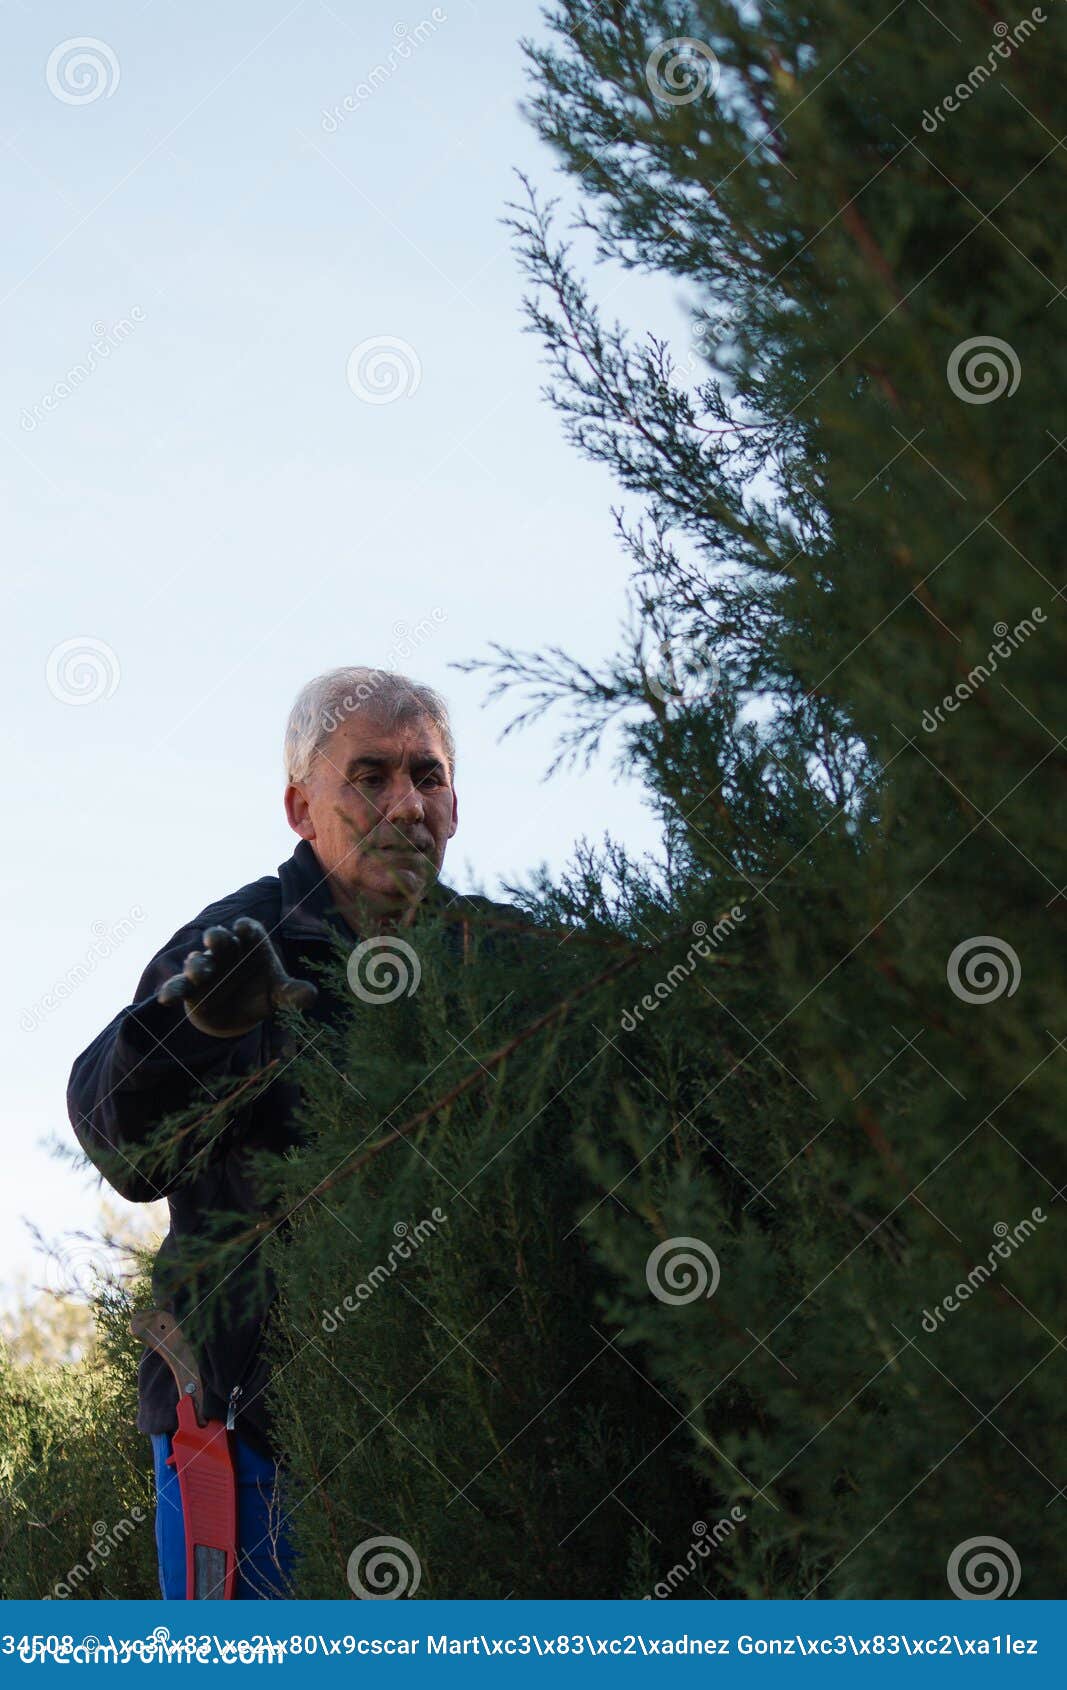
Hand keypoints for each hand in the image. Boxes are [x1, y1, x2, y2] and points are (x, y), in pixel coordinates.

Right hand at [156, 916, 317, 1037]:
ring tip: (200, 972)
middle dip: (217, 938)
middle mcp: (226, 952)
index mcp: (250, 945)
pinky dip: (173, 990)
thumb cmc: (262, 992)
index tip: (245, 928)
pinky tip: (167, 999)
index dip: (247, 928)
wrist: (238, 1013)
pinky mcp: (191, 989)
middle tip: (215, 939)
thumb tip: (310, 996)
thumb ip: (292, 993)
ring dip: (197, 965)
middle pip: (220, 939)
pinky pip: (179, 986)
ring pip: (198, 962)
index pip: (249, 930)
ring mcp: (207, 968)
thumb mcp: (280, 994)